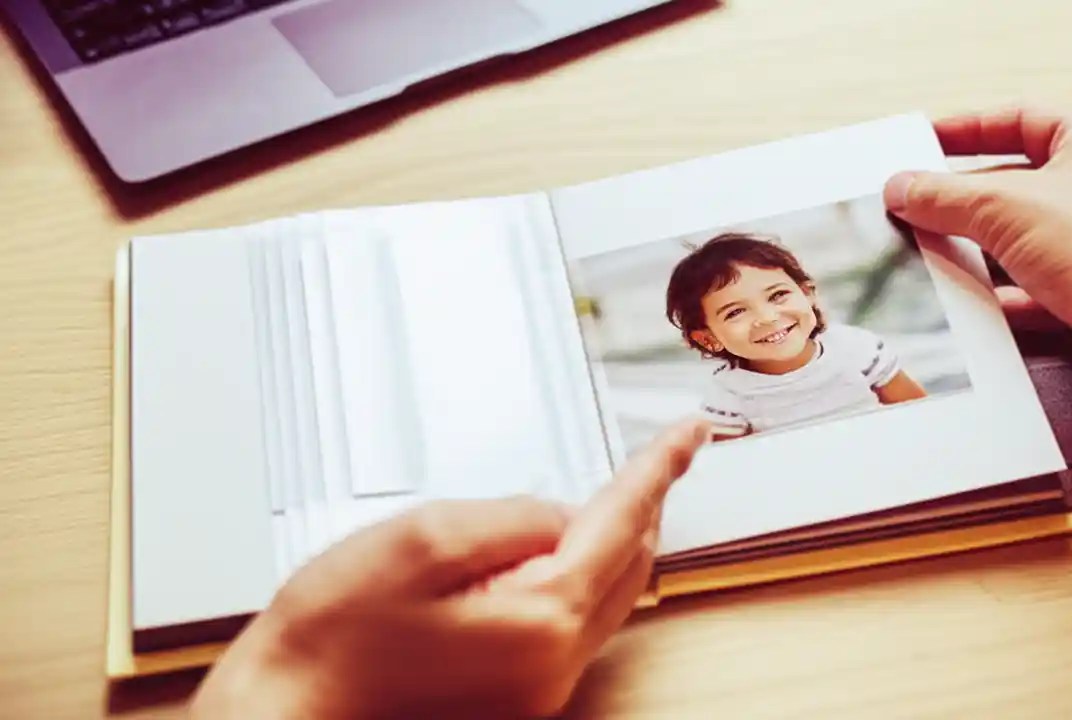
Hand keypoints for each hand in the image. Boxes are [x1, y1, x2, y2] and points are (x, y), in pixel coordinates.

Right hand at [191, 418, 710, 719]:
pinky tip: (556, 549)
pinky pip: (572, 622)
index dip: (658, 468)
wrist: (289, 711)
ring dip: (615, 538)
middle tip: (660, 455)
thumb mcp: (423, 538)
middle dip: (644, 503)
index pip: (622, 524)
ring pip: (606, 595)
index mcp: (540, 619)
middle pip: (629, 564)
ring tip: (614, 490)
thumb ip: (513, 516)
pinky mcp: (516, 695)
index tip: (688, 434)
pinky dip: (579, 575)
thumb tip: (563, 513)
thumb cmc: (334, 636)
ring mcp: (538, 687)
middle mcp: (553, 664)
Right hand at [883, 107, 1071, 408]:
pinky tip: (967, 303)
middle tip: (913, 204)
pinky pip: (1033, 287)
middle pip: (1015, 181)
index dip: (965, 129)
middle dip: (962, 197)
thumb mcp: (1002, 206)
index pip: (1018, 119)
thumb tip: (902, 188)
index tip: (921, 143)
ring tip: (928, 252)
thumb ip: (943, 195)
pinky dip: (999, 294)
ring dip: (977, 248)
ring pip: (1022, 237)